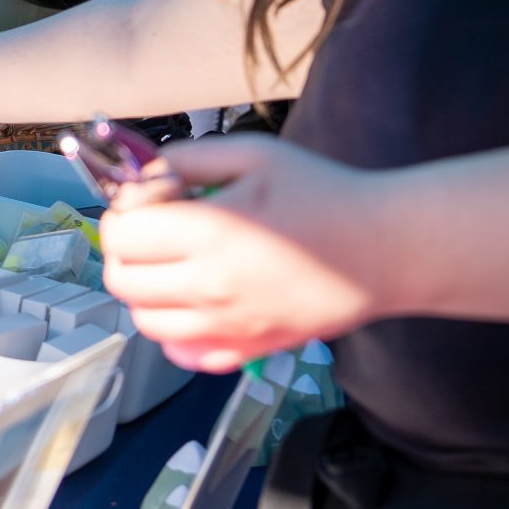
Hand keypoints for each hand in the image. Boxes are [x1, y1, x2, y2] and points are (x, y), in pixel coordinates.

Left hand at [101, 135, 393, 372]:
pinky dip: (172, 329)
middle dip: (124, 250)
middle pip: (122, 280)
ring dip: (143, 290)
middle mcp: (211, 287)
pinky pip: (183, 353)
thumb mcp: (253, 154)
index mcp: (210, 234)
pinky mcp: (248, 349)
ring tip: (171, 262)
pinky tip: (192, 300)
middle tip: (152, 228)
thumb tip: (141, 178)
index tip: (150, 197)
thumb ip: (186, 159)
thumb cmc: (324, 195)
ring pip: (144, 321)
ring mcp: (228, 325)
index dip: (124, 210)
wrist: (387, 249)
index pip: (122, 234)